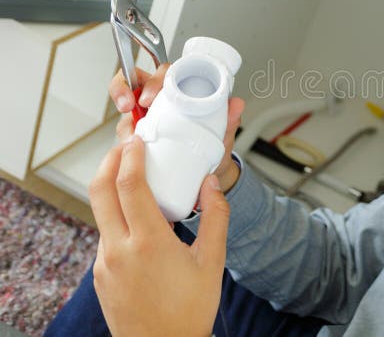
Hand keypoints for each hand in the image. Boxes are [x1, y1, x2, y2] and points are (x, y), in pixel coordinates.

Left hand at [90, 135, 228, 335]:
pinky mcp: (100, 275)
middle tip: (124, 145)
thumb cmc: (190, 311)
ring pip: (101, 212)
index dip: (130, 156)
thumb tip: (211, 184)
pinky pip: (106, 235)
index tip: (137, 139)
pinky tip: (139, 220)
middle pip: (100, 191)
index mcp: (149, 243)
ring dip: (113, 189)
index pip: (129, 186)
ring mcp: (105, 263)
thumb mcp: (213, 261)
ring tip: (136, 179)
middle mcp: (119, 250)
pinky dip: (117, 216)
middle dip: (109, 161)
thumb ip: (215, 216)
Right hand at [109, 65, 245, 192]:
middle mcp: (160, 101)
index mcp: (181, 91)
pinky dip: (123, 139)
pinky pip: (123, 133)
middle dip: (124, 90)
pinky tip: (128, 149)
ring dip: (123, 119)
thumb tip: (236, 105)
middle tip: (129, 107)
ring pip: (125, 107)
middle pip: (134, 82)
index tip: (150, 96)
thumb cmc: (211, 147)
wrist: (205, 176)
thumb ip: (229, 119)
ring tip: (130, 134)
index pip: (163, 73)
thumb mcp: (221, 135)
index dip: (153, 79)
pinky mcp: (136, 137)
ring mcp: (145, 118)